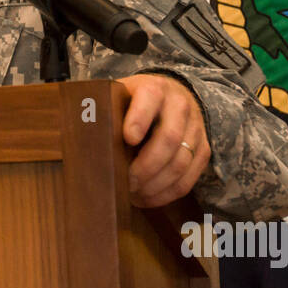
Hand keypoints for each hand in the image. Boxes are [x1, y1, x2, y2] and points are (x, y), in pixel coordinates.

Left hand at [117, 74, 210, 207]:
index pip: (150, 99)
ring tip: (133, 194)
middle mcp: (180, 105)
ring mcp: (195, 128)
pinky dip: (166, 194)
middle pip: (168, 139)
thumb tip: (84, 141)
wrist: (171, 97)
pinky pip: (189, 178)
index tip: (127, 139)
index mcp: (155, 88)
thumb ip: (106, 112)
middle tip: (125, 182)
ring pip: (180, 163)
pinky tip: (147, 199)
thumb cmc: (134, 103)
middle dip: (145, 166)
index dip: (139, 120)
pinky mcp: (203, 150)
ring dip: (155, 185)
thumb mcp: (120, 96)